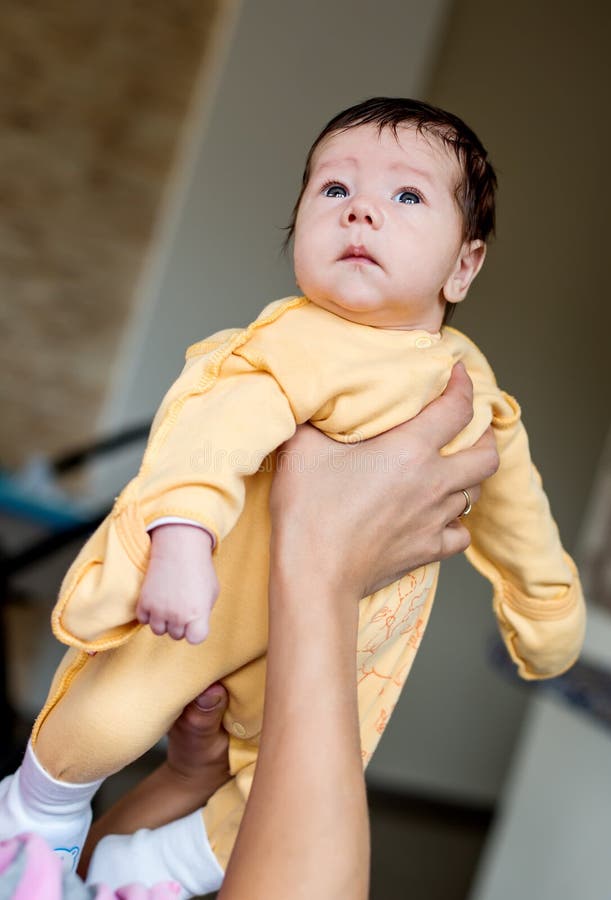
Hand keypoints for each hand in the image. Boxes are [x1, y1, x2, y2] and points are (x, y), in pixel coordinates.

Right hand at [136, 525, 218, 642]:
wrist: (178, 548)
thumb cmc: (199, 568)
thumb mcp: (212, 591)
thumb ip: (205, 612)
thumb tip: (194, 624)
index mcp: (199, 614)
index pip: (196, 639)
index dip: (195, 632)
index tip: (195, 622)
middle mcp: (179, 616)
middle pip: (177, 635)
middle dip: (180, 623)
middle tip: (181, 604)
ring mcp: (159, 610)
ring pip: (159, 630)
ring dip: (163, 620)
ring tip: (169, 602)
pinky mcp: (144, 603)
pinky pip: (144, 620)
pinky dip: (148, 613)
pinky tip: (157, 599)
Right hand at [270, 363, 498, 599]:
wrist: (315, 575)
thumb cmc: (309, 511)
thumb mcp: (303, 450)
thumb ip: (315, 419)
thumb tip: (314, 401)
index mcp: (410, 450)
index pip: (457, 408)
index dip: (465, 385)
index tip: (460, 373)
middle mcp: (434, 482)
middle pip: (486, 455)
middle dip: (484, 436)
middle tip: (468, 427)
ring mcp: (435, 519)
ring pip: (475, 493)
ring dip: (468, 477)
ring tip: (451, 468)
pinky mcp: (429, 550)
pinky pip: (460, 533)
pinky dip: (455, 522)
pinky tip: (439, 517)